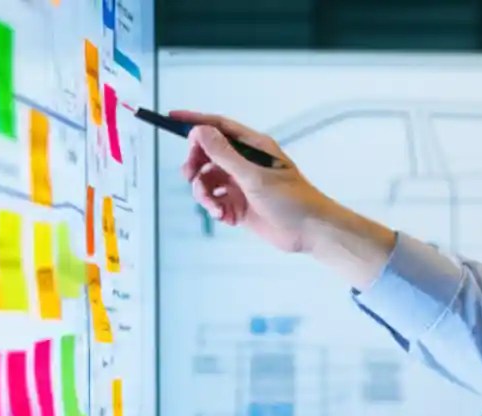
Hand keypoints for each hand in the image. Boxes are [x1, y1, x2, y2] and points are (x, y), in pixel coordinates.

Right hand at [169, 110, 335, 253]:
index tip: (172, 117)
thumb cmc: (292, 199)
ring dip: (203, 192)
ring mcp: (241, 184)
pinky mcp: (240, 206)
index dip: (195, 122)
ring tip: (214, 205)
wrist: (310, 231)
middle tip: (190, 174)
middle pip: (207, 154)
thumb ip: (225, 154)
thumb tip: (200, 131)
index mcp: (253, 147)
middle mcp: (246, 163)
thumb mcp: (254, 176)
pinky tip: (224, 217)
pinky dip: (214, 208)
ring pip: (208, 180)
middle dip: (195, 163)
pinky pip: (215, 201)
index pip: (219, 127)